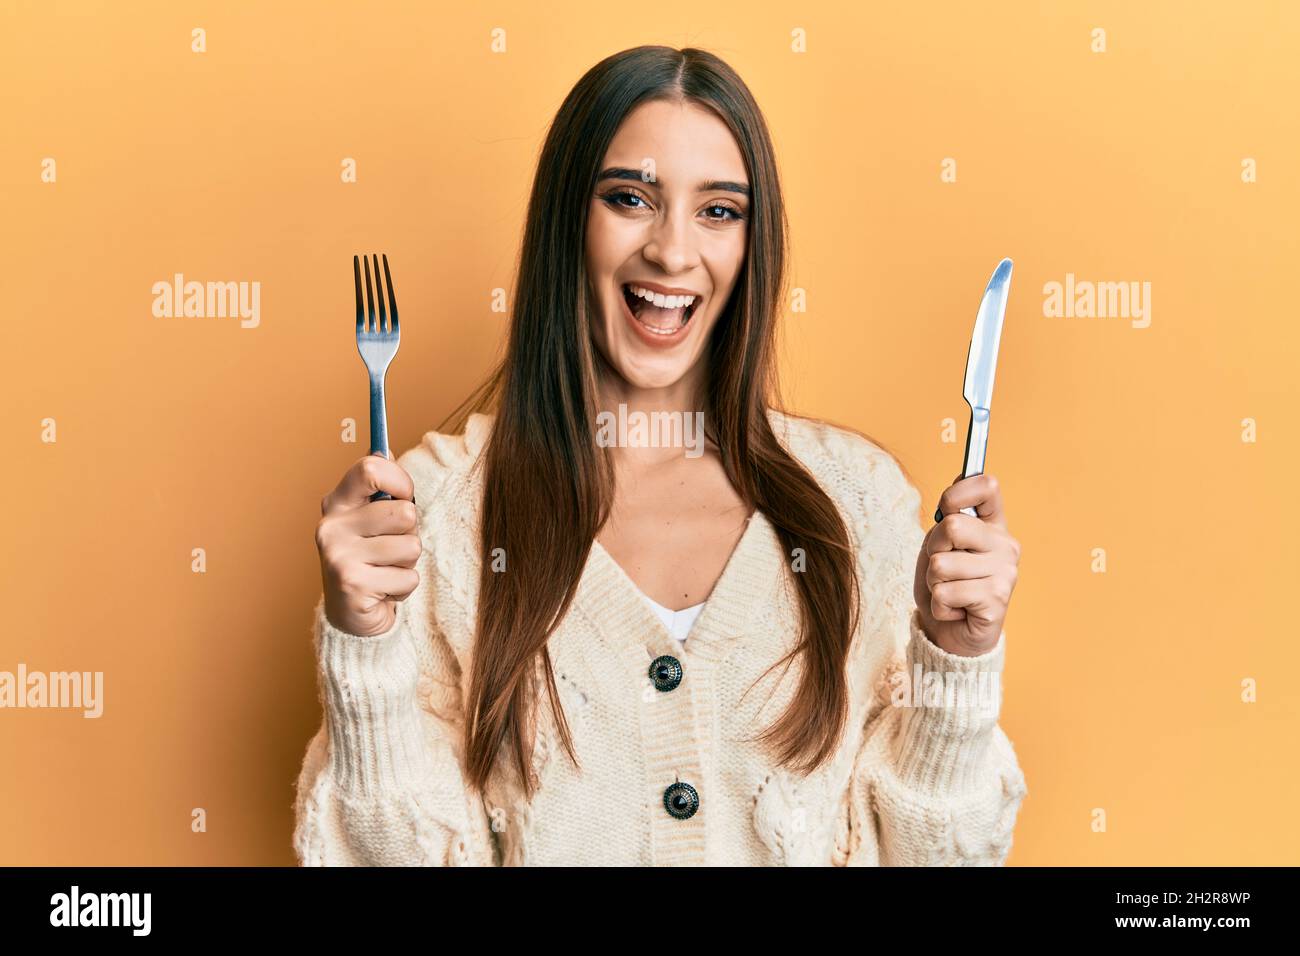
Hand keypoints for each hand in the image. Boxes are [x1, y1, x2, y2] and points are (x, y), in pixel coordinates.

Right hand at [315, 451, 421, 636]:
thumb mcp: (370, 519)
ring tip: (386, 570)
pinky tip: (383, 591)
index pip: (370, 469)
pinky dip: (404, 587)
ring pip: (411, 547)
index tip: (406, 496)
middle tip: (391, 549)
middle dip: (410, 534)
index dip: (400, 481)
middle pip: (405, 513)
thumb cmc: (368, 559)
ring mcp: (339, 555)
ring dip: (408, 563)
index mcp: (336, 504)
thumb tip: (385, 448)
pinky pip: (408, 577)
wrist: (351, 614)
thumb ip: (378, 487)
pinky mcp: (353, 584)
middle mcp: (331, 526)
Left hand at [913, 473, 1019, 656]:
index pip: (987, 485)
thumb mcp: (937, 547)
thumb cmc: (944, 585)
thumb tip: (953, 498)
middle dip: (933, 549)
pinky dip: (939, 605)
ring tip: (949, 592)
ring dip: (934, 583)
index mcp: (993, 526)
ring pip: (941, 565)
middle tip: (942, 568)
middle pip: (952, 526)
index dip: (957, 493)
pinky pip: (945, 593)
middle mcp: (1006, 545)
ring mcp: (1006, 573)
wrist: (950, 633)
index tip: (944, 510)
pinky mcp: (997, 600)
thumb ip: (946, 522)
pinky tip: (955, 610)